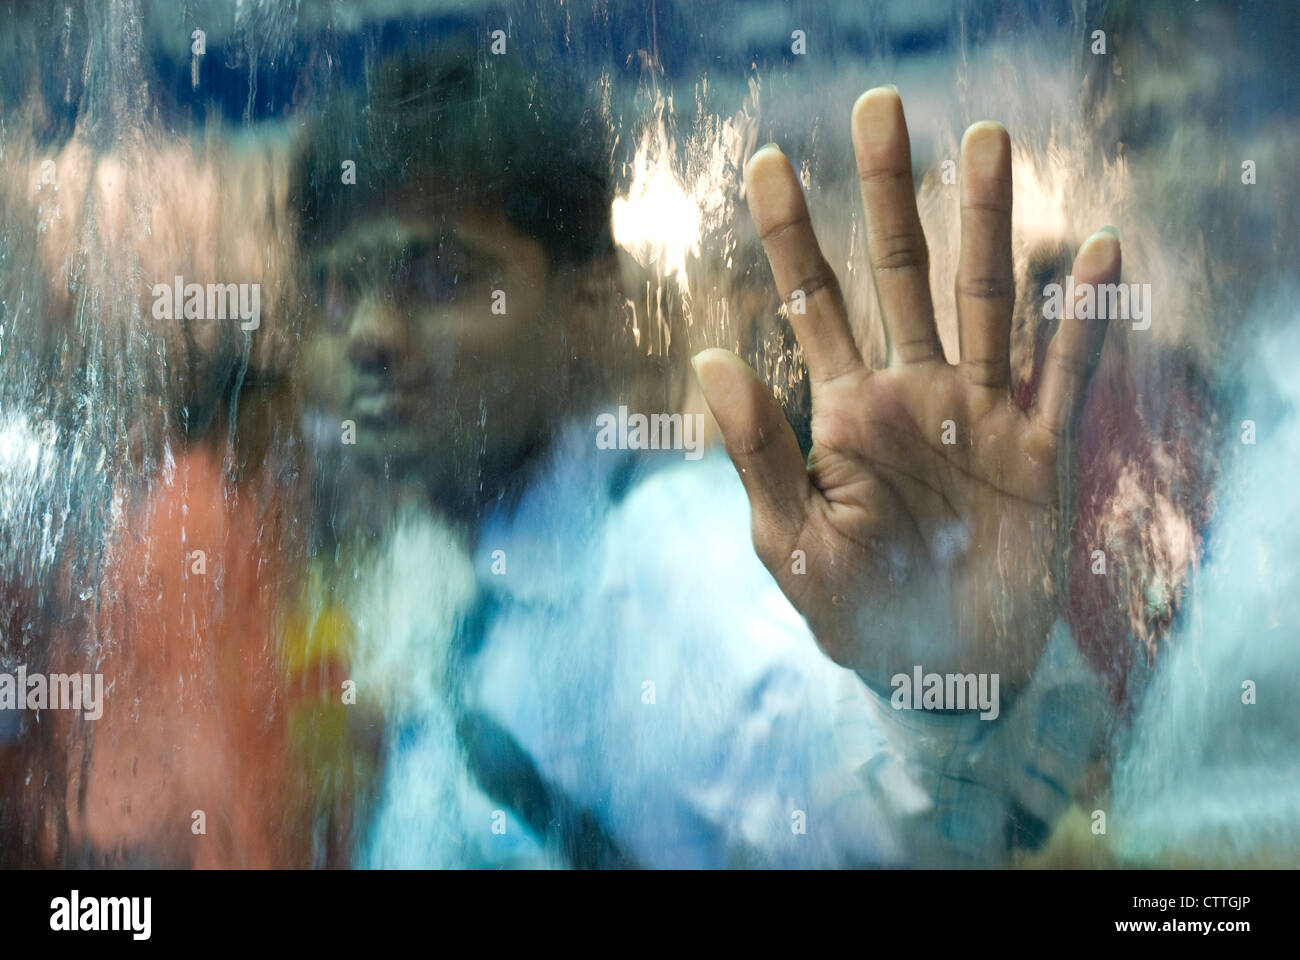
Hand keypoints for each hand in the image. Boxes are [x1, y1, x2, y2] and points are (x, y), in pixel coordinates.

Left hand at [694, 87, 1119, 691]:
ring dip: (990, 225)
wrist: (942, 677)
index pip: (812, 304)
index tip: (764, 161)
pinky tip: (1095, 251)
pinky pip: (1065, 373)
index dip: (788, 234)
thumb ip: (759, 453)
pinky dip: (1081, 319)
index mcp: (846, 412)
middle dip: (890, 194)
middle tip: (882, 105)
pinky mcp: (1040, 451)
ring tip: (989, 142)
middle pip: (901, 275)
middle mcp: (913, 393)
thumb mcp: (793, 543)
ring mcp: (980, 414)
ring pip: (986, 301)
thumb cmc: (856, 617)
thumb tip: (708, 355)